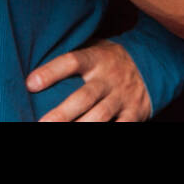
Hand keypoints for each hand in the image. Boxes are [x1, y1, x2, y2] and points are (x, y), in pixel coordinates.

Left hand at [27, 40, 151, 121]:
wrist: (153, 63)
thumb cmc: (109, 58)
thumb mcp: (94, 47)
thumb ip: (72, 55)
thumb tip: (36, 64)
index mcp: (96, 58)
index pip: (71, 62)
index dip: (51, 72)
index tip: (30, 84)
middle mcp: (109, 78)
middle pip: (84, 97)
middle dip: (63, 113)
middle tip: (42, 123)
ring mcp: (122, 97)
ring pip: (100, 115)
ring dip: (81, 126)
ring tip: (62, 133)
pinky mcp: (134, 112)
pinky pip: (121, 126)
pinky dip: (107, 132)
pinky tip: (87, 135)